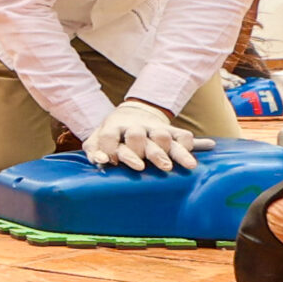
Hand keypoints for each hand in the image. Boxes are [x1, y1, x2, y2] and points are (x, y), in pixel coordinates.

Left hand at [84, 99, 202, 171]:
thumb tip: (100, 161)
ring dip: (167, 151)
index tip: (112, 162)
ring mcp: (154, 128)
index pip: (108, 136)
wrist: (131, 114)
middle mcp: (134, 127)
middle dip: (140, 151)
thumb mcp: (97, 140)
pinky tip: (188, 161)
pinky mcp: (171, 132)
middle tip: (149, 167)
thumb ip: (94, 151)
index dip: (109, 149)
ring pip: (161, 135)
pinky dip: (187, 147)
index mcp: (113, 127)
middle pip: (136, 135)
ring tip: (173, 167)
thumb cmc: (112, 135)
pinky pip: (184, 136)